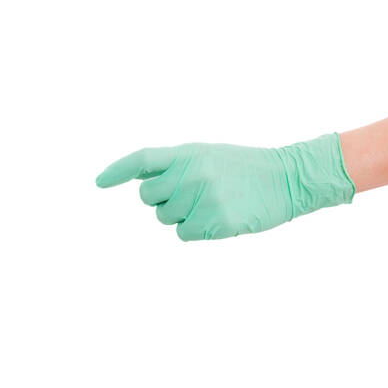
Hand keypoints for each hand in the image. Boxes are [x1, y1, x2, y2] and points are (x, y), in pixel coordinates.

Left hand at [96, 135, 354, 240]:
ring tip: (214, 202)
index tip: (99, 182)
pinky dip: (197, 230)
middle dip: (163, 200)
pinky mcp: (216, 221)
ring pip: (166, 218)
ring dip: (183, 216)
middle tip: (193, 194)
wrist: (288, 178)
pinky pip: (184, 234)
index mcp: (190, 152)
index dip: (117, 170)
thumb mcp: (210, 154)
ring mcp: (204, 197)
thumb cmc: (248, 167)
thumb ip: (177, 163)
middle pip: (149, 196)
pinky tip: (220, 218)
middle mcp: (193, 172)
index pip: (143, 159)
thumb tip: (141, 179)